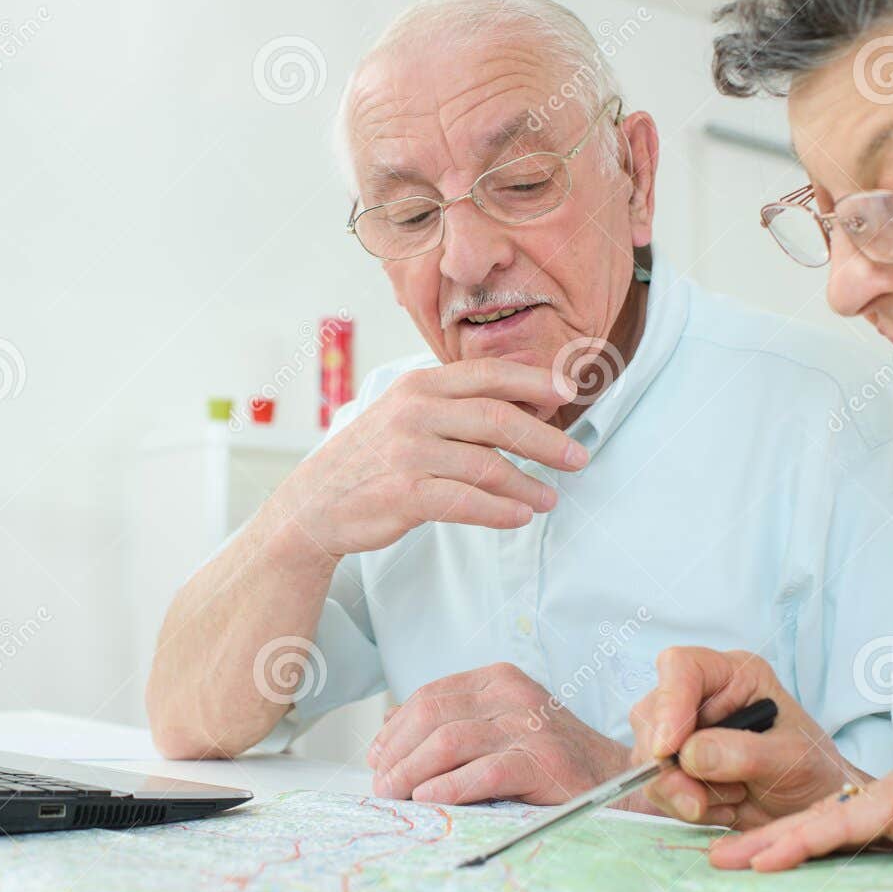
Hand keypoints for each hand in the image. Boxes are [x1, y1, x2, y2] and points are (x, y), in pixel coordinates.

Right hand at [269, 359, 584, 558]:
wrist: (315, 504)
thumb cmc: (374, 460)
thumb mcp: (407, 416)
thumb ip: (457, 407)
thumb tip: (529, 404)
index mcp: (419, 385)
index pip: (488, 375)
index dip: (534, 381)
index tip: (569, 393)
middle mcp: (413, 412)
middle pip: (497, 418)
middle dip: (545, 439)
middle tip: (577, 457)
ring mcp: (407, 452)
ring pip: (486, 466)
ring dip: (527, 485)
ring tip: (550, 499)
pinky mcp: (402, 494)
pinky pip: (465, 502)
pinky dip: (499, 511)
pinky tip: (520, 517)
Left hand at [368, 663, 644, 807]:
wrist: (617, 781)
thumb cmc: (551, 759)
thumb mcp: (501, 726)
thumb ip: (453, 723)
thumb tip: (388, 733)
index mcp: (500, 680)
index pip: (430, 695)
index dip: (395, 728)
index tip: (376, 758)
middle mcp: (514, 695)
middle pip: (433, 716)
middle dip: (396, 753)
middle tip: (380, 785)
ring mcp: (530, 727)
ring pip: (450, 741)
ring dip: (412, 771)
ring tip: (394, 796)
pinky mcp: (543, 762)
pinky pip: (484, 772)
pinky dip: (449, 787)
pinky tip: (430, 800)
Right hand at [630, 647, 862, 827]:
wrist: (810, 810)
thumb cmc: (811, 771)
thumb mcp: (792, 759)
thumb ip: (745, 753)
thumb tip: (689, 754)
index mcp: (733, 675)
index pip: (682, 667)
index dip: (669, 704)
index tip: (668, 750)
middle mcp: (701, 697)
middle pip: (651, 713)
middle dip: (670, 764)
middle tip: (699, 798)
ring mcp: (683, 732)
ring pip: (646, 755)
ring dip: (681, 790)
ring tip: (732, 798)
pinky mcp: (674, 767)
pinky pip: (656, 786)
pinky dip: (684, 805)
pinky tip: (723, 806)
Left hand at [708, 754, 892, 873]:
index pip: (843, 820)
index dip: (799, 838)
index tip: (762, 854)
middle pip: (820, 815)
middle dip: (766, 836)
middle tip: (721, 854)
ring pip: (821, 819)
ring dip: (770, 842)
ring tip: (726, 859)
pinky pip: (845, 828)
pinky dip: (803, 844)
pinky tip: (769, 859)